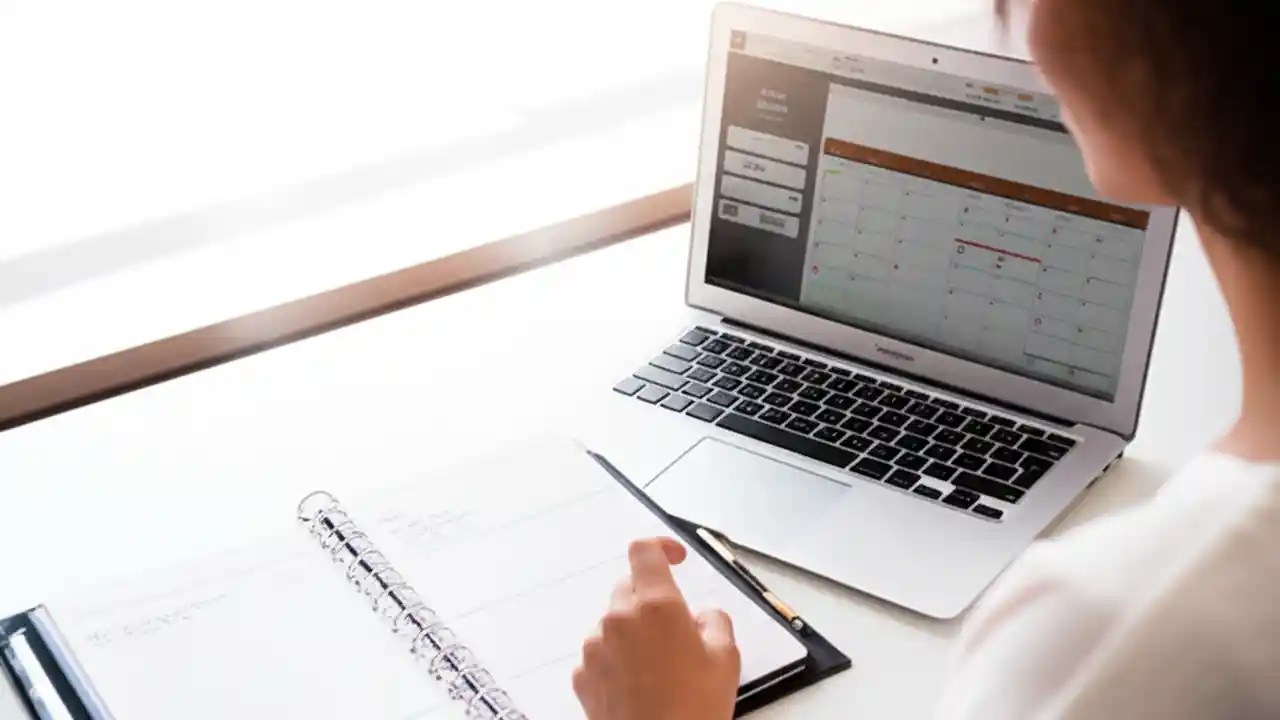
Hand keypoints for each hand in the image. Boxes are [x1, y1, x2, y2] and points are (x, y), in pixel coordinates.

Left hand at [573, 537, 740, 719]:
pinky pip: (600, 652)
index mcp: (656, 605)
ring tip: (660, 667)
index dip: (661, 547)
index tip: (674, 557)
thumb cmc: (692, 711)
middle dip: (652, 599)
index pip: (644, 551)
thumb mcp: (725, 660)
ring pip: (614, 621)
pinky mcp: (583, 674)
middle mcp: (618, 619)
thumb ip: (715, 622)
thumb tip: (704, 618)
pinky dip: (617, 658)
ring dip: (634, 632)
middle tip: (677, 629)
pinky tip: (639, 684)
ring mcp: (595, 647)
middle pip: (629, 586)